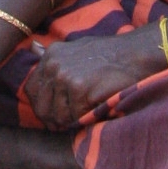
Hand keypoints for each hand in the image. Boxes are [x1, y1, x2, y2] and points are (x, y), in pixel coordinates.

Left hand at [22, 32, 160, 127]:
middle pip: (41, 107)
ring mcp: (65, 76)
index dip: (43, 106)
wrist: (136, 55)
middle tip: (73, 119)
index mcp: (51, 55)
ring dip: (72, 120)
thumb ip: (56, 56)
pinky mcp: (79, 89)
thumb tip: (33, 48)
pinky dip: (85, 118)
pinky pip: (75, 118)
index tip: (57, 113)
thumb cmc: (109, 56)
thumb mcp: (77, 48)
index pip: (31, 91)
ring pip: (58, 117)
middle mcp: (54, 64)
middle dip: (55, 119)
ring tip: (88, 109)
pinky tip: (97, 106)